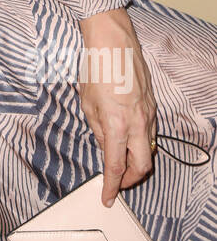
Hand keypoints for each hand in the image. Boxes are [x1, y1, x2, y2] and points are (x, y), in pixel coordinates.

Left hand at [77, 7, 156, 206]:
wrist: (114, 43)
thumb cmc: (96, 69)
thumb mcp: (87, 104)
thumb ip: (98, 130)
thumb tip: (105, 147)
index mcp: (117, 125)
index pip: (116, 167)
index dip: (111, 187)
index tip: (107, 198)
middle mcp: (138, 123)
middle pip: (143, 166)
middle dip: (130, 180)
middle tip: (116, 183)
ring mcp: (149, 115)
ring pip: (150, 150)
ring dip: (137, 162)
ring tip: (120, 162)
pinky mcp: (153, 106)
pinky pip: (151, 133)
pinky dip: (141, 144)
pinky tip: (128, 140)